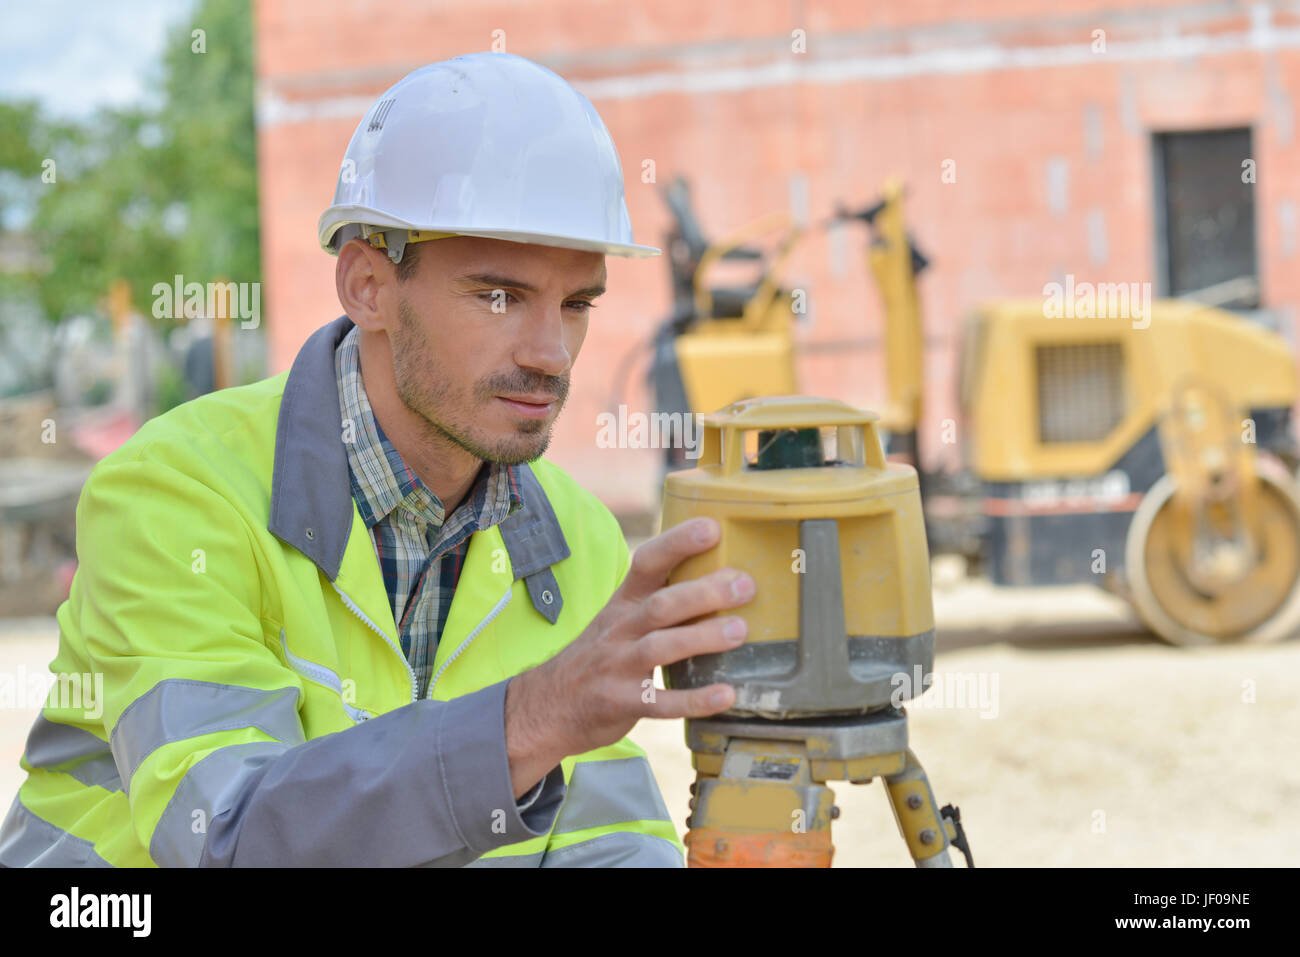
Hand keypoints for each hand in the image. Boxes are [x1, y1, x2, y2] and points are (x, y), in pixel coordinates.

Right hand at [504, 517, 752, 795]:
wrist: (547, 705)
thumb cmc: (600, 656)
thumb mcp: (620, 619)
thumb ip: (661, 602)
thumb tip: (725, 579)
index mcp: (623, 603)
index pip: (647, 562)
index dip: (678, 543)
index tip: (712, 528)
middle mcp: (619, 630)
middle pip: (660, 604)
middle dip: (703, 592)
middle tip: (744, 585)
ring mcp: (617, 668)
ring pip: (659, 647)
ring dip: (701, 637)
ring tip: (740, 631)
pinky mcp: (621, 704)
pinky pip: (660, 703)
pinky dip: (694, 699)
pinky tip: (725, 694)